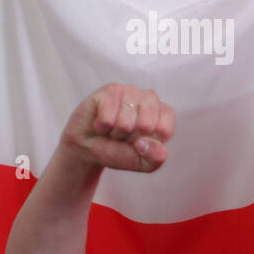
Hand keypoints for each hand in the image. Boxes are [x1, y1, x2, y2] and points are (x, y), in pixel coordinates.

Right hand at [60, 83, 174, 172]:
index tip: (139, 142)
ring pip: (125, 123)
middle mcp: (151, 99)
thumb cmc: (120, 151)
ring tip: (113, 129)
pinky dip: (102, 127)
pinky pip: (107, 118)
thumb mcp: (142, 163)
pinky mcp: (110, 90)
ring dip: (115, 133)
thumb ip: (154, 158)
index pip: (164, 130)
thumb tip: (146, 144)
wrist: (88, 147)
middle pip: (145, 125)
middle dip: (130, 138)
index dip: (147, 142)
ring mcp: (131, 91)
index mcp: (165, 115)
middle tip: (124, 135)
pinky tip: (102, 123)